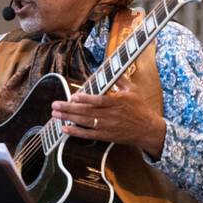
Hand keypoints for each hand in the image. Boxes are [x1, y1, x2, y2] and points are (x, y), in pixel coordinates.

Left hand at [51, 81, 165, 158]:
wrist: (147, 129)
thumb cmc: (140, 108)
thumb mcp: (133, 90)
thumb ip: (120, 79)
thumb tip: (110, 67)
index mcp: (118, 102)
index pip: (99, 100)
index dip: (86, 99)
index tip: (74, 96)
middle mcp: (111, 115)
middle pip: (87, 112)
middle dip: (69, 108)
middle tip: (55, 105)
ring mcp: (107, 127)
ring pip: (85, 122)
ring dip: (68, 118)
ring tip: (55, 114)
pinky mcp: (106, 136)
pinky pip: (88, 135)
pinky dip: (76, 132)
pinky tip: (65, 129)